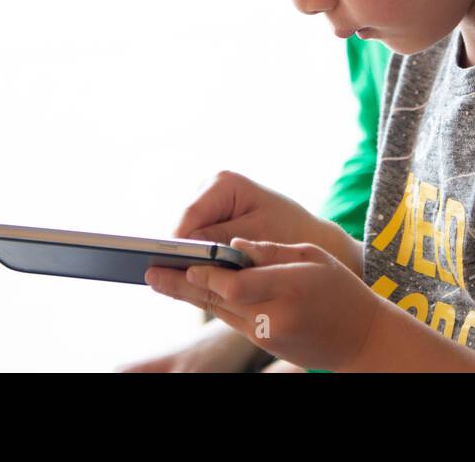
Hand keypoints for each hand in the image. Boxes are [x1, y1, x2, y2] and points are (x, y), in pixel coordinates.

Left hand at [144, 237, 383, 371]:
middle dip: (182, 285)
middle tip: (151, 273)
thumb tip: (234, 246)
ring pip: (218, 311)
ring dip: (188, 295)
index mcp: (290, 290)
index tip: (187, 261)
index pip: (237, 285)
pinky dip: (210, 303)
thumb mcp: (313, 258)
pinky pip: (230, 319)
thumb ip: (271, 251)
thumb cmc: (341, 290)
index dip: (208, 274)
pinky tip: (191, 290)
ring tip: (158, 280)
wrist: (360, 339)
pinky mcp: (263, 343)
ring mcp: (266, 336)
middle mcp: (274, 317)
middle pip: (219, 300)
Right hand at [170, 169, 361, 276]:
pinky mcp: (207, 227)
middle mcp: (209, 191)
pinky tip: (189, 287)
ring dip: (185, 263)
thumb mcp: (257, 239)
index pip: (190, 217)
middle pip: (183, 229)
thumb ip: (221, 242)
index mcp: (223, 184)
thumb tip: (184, 247)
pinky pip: (193, 248)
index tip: (168, 269)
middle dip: (180, 256)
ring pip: (185, 241)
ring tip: (176, 290)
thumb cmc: (288, 233)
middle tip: (169, 286)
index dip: (177, 245)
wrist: (307, 238)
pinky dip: (194, 266)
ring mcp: (206, 209)